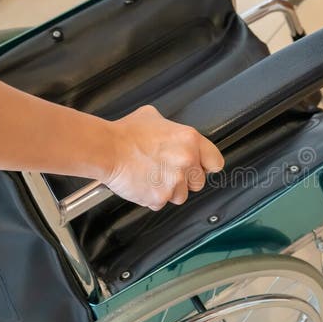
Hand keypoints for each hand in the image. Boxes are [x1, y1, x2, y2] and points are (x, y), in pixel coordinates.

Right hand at [104, 105, 223, 209]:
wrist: (107, 149)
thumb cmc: (125, 133)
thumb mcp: (154, 117)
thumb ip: (172, 130)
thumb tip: (172, 134)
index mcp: (190, 140)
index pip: (216, 162)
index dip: (206, 166)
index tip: (200, 167)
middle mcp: (186, 161)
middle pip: (198, 182)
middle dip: (185, 179)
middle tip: (167, 171)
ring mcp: (174, 181)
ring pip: (181, 196)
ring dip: (169, 190)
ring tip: (152, 177)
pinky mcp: (160, 197)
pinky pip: (161, 203)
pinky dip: (152, 198)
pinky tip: (143, 184)